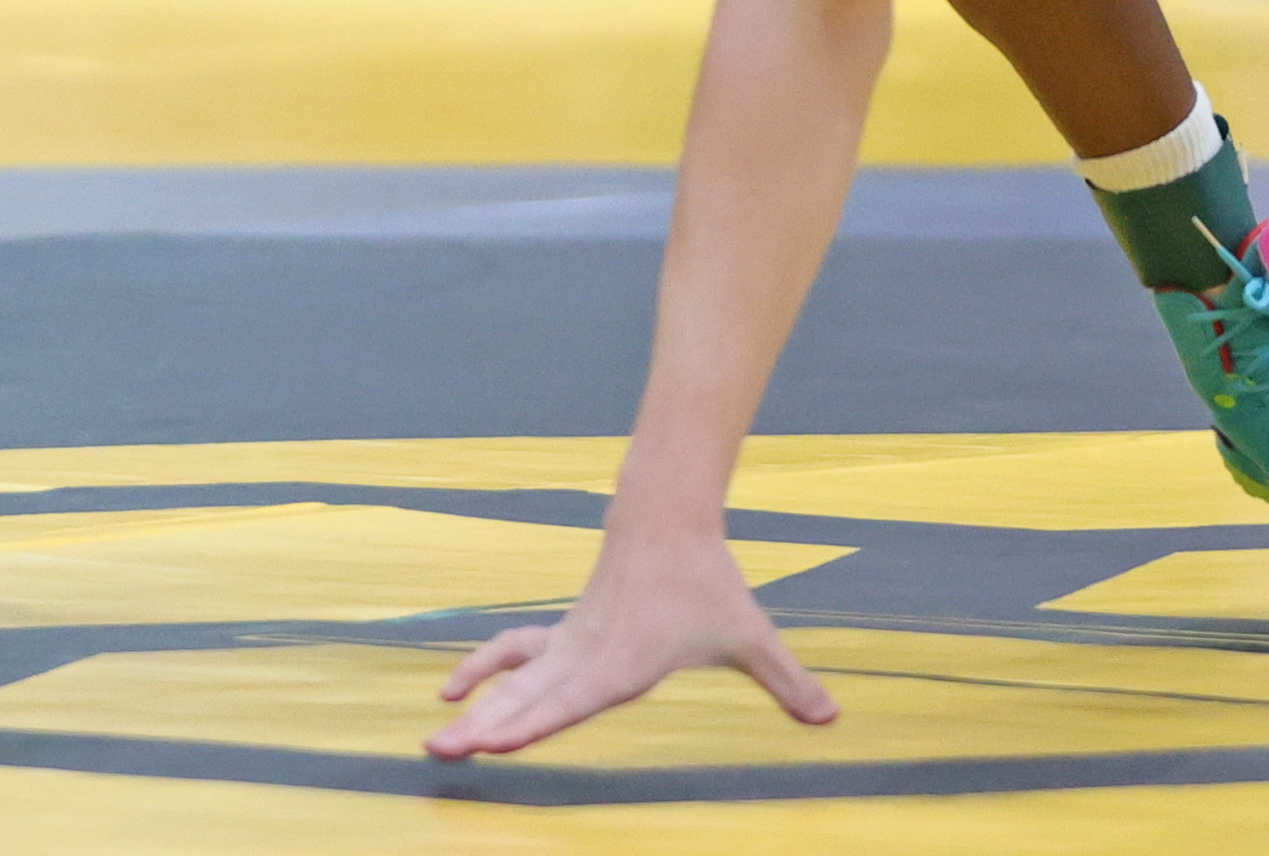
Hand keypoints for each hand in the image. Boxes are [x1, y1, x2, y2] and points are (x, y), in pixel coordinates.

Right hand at [424, 528, 833, 760]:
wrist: (669, 515)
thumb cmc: (709, 581)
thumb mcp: (751, 635)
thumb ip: (788, 680)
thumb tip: (833, 719)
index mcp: (624, 664)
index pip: (572, 700)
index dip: (534, 723)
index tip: (495, 741)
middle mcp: (588, 657)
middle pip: (528, 698)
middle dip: (485, 729)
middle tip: (442, 752)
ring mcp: (571, 643)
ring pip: (513, 679)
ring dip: (475, 708)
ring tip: (435, 739)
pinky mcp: (565, 634)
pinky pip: (514, 656)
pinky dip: (484, 673)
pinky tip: (455, 693)